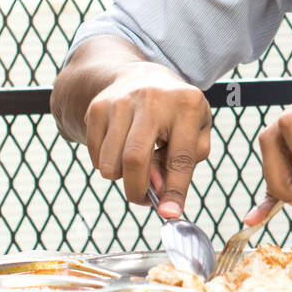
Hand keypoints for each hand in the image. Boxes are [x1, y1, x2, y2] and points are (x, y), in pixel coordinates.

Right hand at [83, 61, 210, 217]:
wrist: (142, 77)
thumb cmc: (176, 114)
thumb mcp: (195, 132)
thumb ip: (185, 164)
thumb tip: (159, 192)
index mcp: (187, 104)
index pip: (180, 157)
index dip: (175, 190)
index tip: (169, 214)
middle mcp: (152, 99)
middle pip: (135, 159)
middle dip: (137, 190)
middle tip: (142, 198)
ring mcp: (121, 101)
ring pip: (110, 163)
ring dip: (121, 178)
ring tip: (136, 165)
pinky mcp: (97, 107)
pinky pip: (95, 155)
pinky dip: (106, 164)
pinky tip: (121, 148)